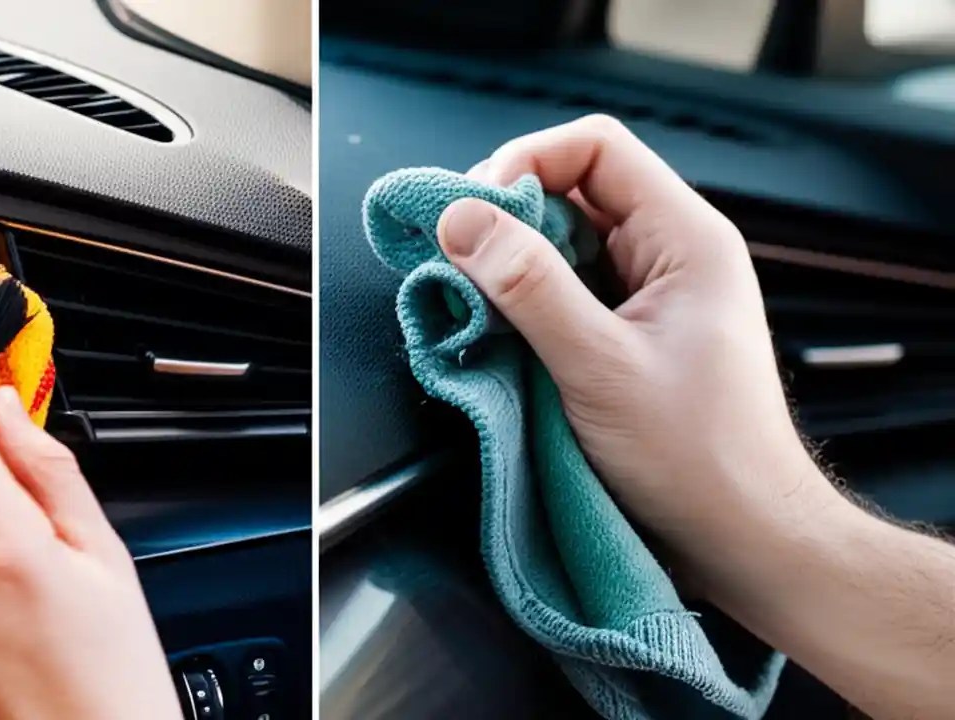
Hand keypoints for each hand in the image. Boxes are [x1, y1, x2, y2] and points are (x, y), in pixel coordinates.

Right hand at [436, 115, 848, 569]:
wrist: (743, 539)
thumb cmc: (699, 459)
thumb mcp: (600, 366)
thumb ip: (529, 287)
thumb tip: (462, 219)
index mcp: (685, 237)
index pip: (595, 147)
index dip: (525, 163)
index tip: (472, 215)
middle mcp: (670, 253)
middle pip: (572, 190)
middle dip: (507, 218)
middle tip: (459, 262)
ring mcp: (650, 294)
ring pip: (563, 243)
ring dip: (512, 266)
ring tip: (474, 305)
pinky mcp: (629, 333)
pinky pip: (567, 292)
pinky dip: (525, 305)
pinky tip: (500, 335)